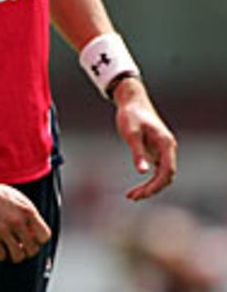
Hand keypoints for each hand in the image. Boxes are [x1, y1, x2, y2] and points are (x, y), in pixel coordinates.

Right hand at [0, 175, 51, 262]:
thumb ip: (26, 214)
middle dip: (26, 250)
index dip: (38, 240)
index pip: (44, 236)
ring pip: (18, 256)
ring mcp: (3, 228)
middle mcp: (17, 220)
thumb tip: (33, 232)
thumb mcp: (15, 198)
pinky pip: (1, 255)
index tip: (30, 238)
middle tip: (18, 246)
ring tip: (8, 250)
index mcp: (27, 210)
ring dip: (14, 256)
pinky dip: (0, 256)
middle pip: (32, 249)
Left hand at [113, 78, 177, 199]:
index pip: (168, 170)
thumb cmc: (131, 115)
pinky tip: (136, 189)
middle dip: (151, 189)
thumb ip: (137, 152)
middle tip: (132, 197)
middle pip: (166, 176)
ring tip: (132, 196)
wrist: (132, 101)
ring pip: (161, 176)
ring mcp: (163, 151)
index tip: (142, 193)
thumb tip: (143, 172)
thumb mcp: (131, 133)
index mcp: (166, 144)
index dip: (157, 184)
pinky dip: (148, 181)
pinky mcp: (156, 152)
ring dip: (149, 188)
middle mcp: (168, 149)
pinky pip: (156, 172)